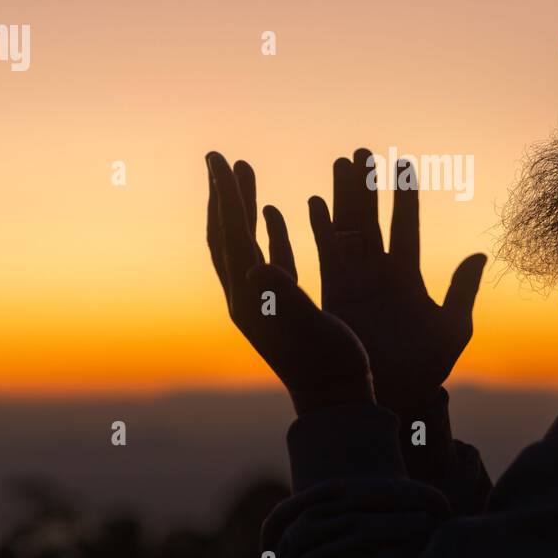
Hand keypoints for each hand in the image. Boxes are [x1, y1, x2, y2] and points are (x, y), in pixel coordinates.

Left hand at [205, 152, 372, 415]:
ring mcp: (262, 301)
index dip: (226, 195)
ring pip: (245, 243)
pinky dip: (268, 231)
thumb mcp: (306, 327)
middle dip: (225, 194)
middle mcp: (247, 297)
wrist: (337, 400)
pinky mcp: (282, 305)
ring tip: (244, 170)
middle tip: (221, 157)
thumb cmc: (327, 365)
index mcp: (248, 298)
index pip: (231, 236)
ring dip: (242, 205)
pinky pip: (270, 257)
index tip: (220, 158)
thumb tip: (256, 267)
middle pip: (227, 235)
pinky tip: (273, 211)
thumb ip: (282, 294)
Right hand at [309, 149, 485, 414]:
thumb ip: (462, 291)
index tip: (403, 164)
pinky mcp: (333, 295)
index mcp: (408, 277)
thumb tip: (479, 255)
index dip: (404, 196)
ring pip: (347, 230)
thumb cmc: (426, 370)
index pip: (406, 226)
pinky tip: (312, 202)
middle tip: (364, 152)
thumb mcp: (453, 329)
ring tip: (341, 164)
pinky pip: (324, 256)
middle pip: (372, 219)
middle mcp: (379, 274)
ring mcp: (354, 282)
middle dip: (367, 186)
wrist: (391, 401)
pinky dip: (319, 230)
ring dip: (343, 198)